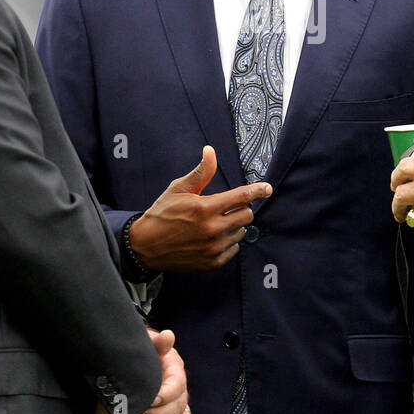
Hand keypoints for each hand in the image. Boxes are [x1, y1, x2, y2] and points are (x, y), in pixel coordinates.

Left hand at [99, 328, 190, 413]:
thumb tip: (168, 336)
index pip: (177, 383)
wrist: (118, 382)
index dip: (166, 393)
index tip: (151, 400)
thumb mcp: (139, 352)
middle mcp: (176, 389)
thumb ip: (154, 344)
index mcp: (172, 369)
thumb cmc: (132, 364)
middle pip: (179, 405)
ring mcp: (174, 408)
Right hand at [129, 146, 270, 271]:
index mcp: (205, 208)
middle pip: (247, 215)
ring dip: (233, 225)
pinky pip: (234, 248)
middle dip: (240, 208)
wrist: (146, 246)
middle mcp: (212, 229)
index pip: (242, 197)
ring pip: (241, 232)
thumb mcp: (179, 189)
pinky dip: (228, 241)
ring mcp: (214, 248)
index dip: (257, 190)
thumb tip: (210, 151)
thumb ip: (201, 172)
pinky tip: (212, 237)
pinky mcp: (213, 262)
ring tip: (214, 223)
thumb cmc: (162, 214)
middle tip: (225, 207)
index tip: (266, 189)